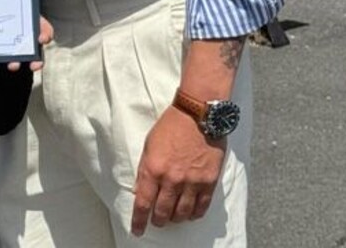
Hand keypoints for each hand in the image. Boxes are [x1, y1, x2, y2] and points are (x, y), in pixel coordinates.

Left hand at [0, 0, 53, 72]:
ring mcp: (3, 40)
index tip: (43, 38)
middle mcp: (17, 31)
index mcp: (25, 18)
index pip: (41, 27)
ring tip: (13, 65)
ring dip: (16, 61)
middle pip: (31, 47)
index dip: (45, 33)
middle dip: (35, 57)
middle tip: (33, 63)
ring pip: (14, 55)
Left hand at [131, 106, 224, 235]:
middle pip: (163, 213)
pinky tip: (190, 213)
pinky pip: (201, 208)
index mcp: (153, 168)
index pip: (143, 203)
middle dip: (158, 221)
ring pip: (182, 214)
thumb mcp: (149, 144)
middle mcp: (171, 179)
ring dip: (175, 219)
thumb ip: (146, 168)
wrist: (197, 115)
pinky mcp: (208, 183)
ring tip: (173, 217)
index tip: (137, 230)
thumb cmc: (171, 126)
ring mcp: (191, 182)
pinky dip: (194, 214)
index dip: (139, 220)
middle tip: (157, 221)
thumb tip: (141, 189)